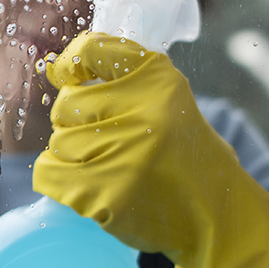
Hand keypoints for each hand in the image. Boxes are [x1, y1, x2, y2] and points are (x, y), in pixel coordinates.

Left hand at [33, 32, 268, 267]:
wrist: (218, 217)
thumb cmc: (185, 158)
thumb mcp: (169, 105)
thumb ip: (124, 85)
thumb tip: (56, 68)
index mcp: (159, 79)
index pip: (92, 49)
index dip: (71, 63)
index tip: (66, 76)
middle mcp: (144, 110)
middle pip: (67, 106)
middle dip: (74, 126)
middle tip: (103, 145)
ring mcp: (125, 152)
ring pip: (58, 143)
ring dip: (70, 158)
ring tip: (106, 169)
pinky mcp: (107, 193)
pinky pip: (50, 174)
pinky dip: (59, 182)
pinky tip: (87, 188)